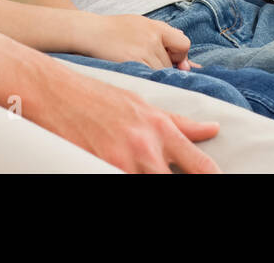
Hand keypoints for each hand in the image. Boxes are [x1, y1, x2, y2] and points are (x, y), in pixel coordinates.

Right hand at [31, 65, 220, 172]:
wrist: (55, 92)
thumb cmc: (98, 97)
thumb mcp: (143, 104)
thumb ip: (178, 122)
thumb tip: (211, 129)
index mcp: (160, 128)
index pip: (200, 165)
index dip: (212, 177)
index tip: (218, 180)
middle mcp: (145, 147)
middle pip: (173, 181)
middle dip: (174, 180)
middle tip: (167, 172)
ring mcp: (121, 162)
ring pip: (149, 182)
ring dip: (148, 177)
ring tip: (141, 167)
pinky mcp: (98, 169)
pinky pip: (119, 180)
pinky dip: (123, 177)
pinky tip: (122, 169)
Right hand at [82, 14, 193, 69]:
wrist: (90, 31)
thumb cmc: (115, 29)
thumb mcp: (141, 23)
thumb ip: (163, 35)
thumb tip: (186, 60)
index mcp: (157, 27)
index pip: (184, 44)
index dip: (181, 55)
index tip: (173, 60)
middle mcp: (152, 38)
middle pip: (170, 63)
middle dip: (163, 67)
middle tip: (145, 62)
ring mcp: (143, 50)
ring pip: (160, 72)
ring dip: (153, 74)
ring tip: (136, 65)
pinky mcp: (132, 62)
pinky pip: (149, 76)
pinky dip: (145, 78)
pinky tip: (133, 71)